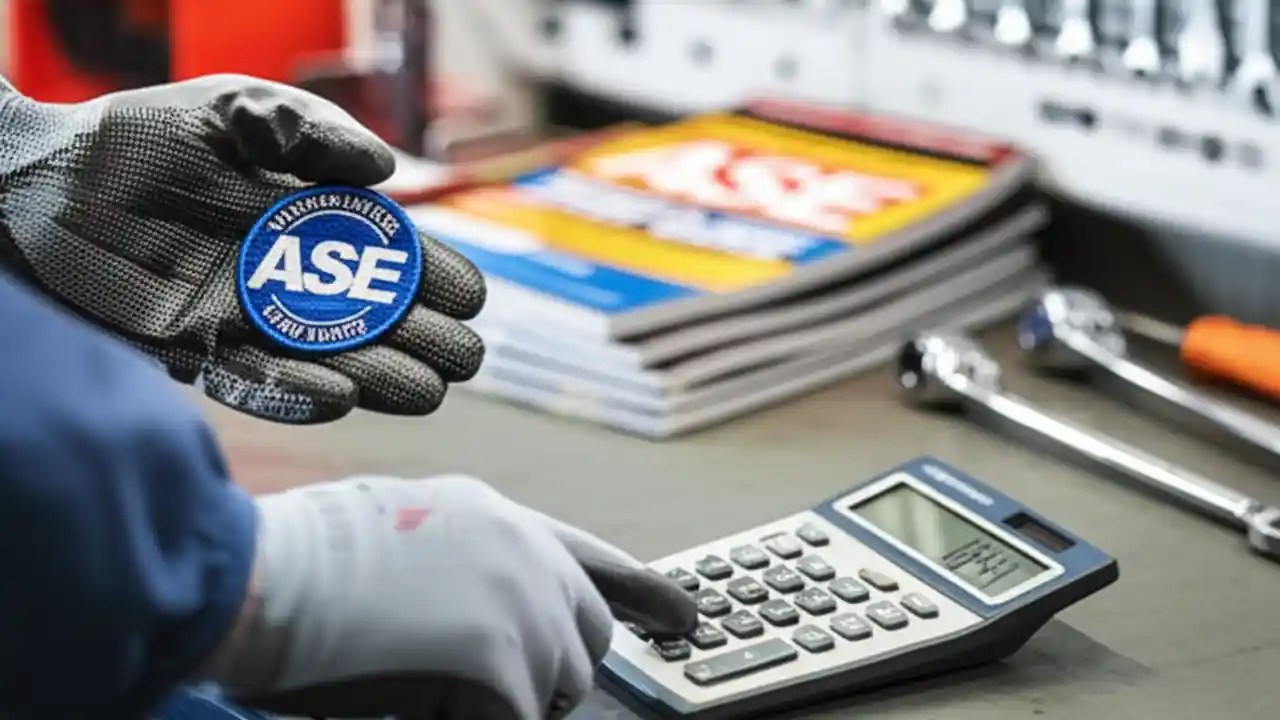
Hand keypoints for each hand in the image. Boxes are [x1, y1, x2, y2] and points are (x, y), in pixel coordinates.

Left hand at [0, 74, 484, 422]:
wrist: (37, 184)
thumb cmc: (137, 137)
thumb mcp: (233, 110)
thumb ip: (309, 131)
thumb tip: (388, 170)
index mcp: (305, 219)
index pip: (386, 255)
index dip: (431, 275)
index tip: (470, 297)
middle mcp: (285, 274)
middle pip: (372, 315)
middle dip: (422, 335)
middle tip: (464, 356)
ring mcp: (245, 316)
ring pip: (330, 356)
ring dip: (381, 374)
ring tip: (428, 391)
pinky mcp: (196, 351)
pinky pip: (259, 380)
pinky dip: (301, 391)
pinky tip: (346, 395)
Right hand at [202, 475, 696, 719]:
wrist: (258, 576)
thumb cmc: (301, 564)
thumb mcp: (402, 538)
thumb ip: (465, 567)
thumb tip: (487, 619)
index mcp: (499, 518)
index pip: (597, 561)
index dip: (646, 594)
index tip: (688, 619)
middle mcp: (527, 552)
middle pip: (587, 639)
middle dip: (546, 673)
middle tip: (473, 680)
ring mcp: (524, 604)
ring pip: (556, 689)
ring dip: (502, 701)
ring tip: (418, 672)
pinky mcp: (508, 662)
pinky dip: (472, 717)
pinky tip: (412, 695)